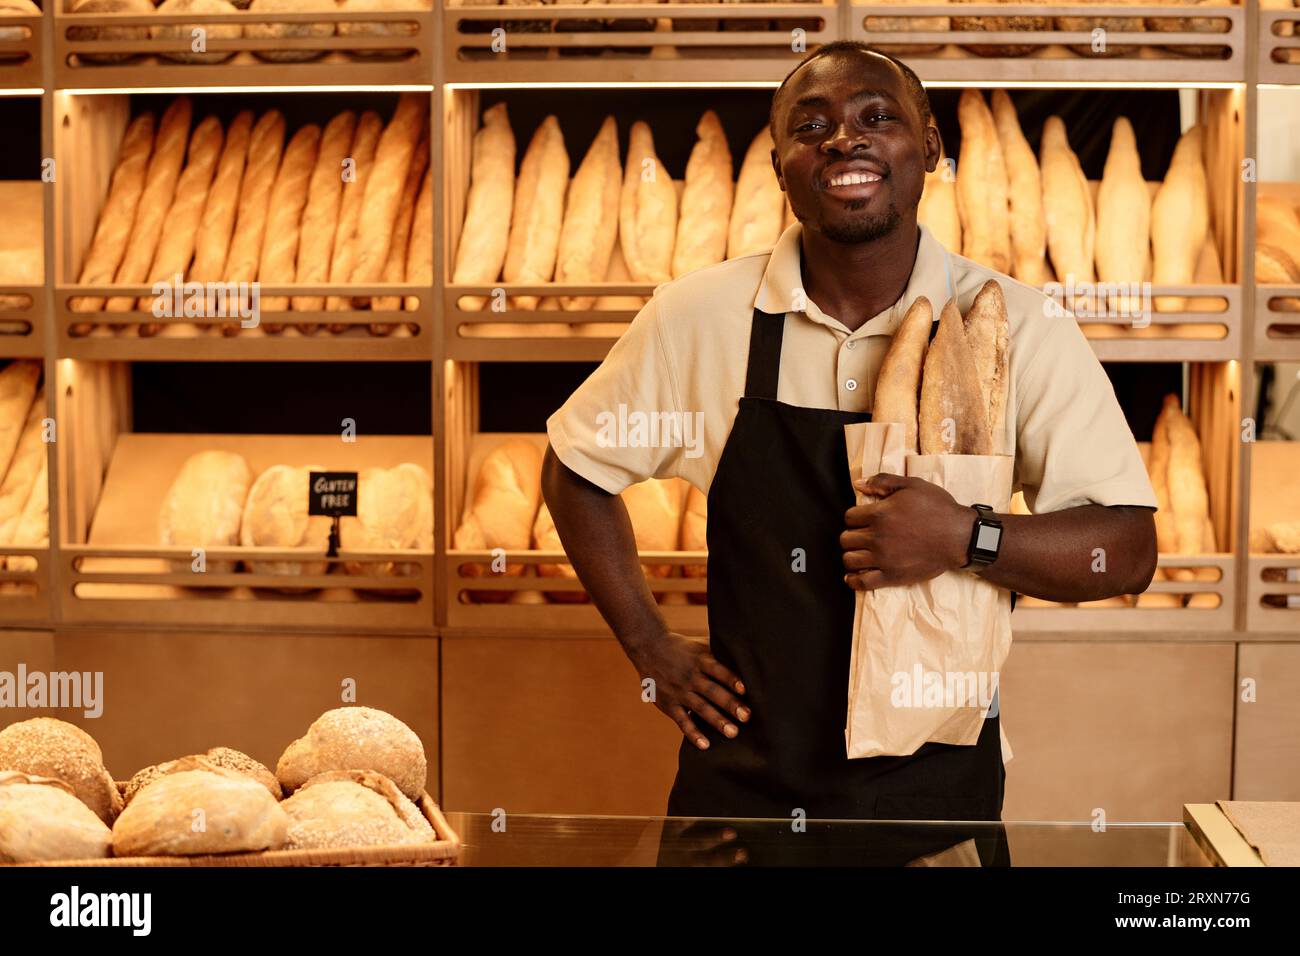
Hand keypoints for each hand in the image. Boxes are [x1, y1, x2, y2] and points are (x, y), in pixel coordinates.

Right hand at [628, 631, 748, 749]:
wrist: (648, 648)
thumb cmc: (683, 648)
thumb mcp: (700, 644)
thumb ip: (721, 649)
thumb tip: (748, 649)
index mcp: (700, 660)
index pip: (717, 669)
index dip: (730, 678)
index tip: (745, 690)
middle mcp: (690, 676)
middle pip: (712, 691)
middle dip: (730, 704)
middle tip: (747, 717)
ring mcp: (679, 691)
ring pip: (700, 708)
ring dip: (716, 721)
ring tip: (733, 733)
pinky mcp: (669, 704)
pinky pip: (682, 721)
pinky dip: (693, 733)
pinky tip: (705, 745)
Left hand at [841, 472, 972, 590]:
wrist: (960, 537)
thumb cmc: (938, 508)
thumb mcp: (913, 485)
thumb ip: (883, 481)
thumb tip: (858, 484)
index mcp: (880, 514)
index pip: (849, 517)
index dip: (854, 517)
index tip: (862, 520)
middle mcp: (877, 537)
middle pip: (846, 538)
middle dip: (852, 535)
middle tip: (861, 535)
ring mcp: (883, 559)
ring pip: (849, 559)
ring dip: (852, 555)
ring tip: (860, 552)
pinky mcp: (892, 576)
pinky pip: (862, 582)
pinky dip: (853, 580)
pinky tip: (853, 575)